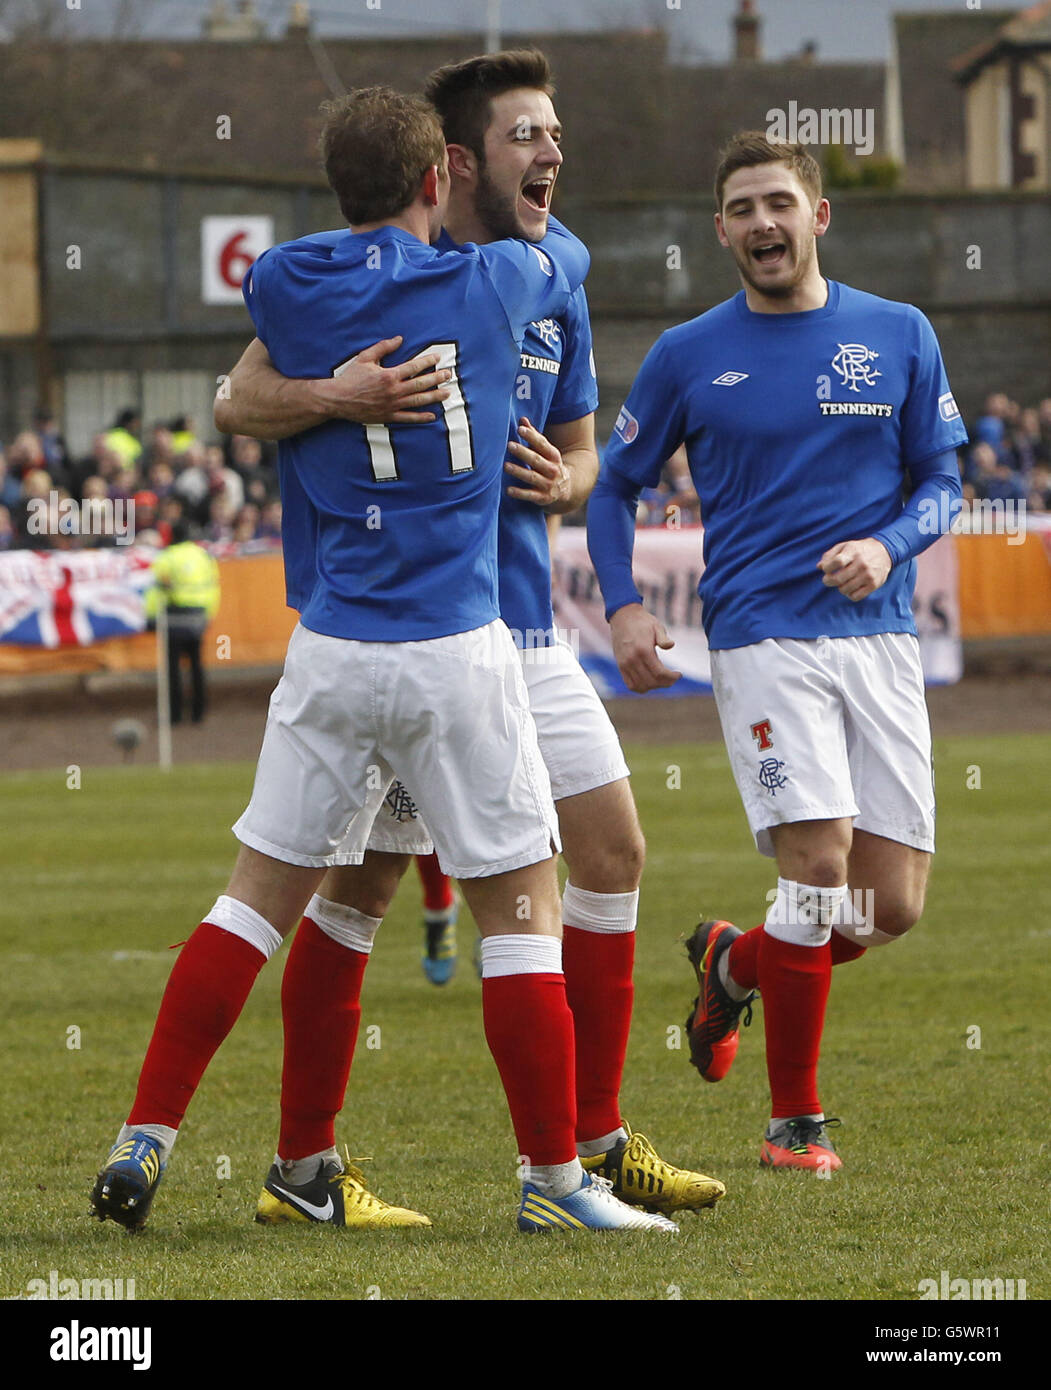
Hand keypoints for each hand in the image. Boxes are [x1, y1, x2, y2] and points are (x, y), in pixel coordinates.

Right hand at [314, 337, 451, 423]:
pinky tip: (432, 415)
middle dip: (437, 378)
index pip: (414, 367)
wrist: (338, 399)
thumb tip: (399, 339)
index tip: (438, 358)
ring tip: (447, 393)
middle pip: (421, 384)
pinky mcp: (388, 417)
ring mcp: (392, 405)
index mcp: (389, 375)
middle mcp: (394, 391)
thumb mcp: (365, 357)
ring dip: (434, 397)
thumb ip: (383, 347)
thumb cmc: (351, 377)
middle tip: (448, 375)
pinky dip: (421, 417)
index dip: (428, 362)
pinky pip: (408, 418)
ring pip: (418, 401)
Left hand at [504, 417, 570, 507]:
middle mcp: (552, 470)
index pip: (542, 444)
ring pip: (532, 477)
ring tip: (506, 466)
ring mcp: (548, 484)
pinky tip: (508, 489)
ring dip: (519, 471)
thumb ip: (534, 436)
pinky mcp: (542, 498)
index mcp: (553, 455)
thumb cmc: (549, 464)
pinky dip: (519, 493)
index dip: (532, 436)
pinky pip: (530, 495)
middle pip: (536, 460)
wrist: (567, 489)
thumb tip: (522, 419)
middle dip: (523, 453)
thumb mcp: (546, 451)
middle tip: (509, 445)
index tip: (520, 429)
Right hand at [610, 603, 681, 692]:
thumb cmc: (643, 622)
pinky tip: (651, 682)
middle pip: (652, 681)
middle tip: (673, 678)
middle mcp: (632, 660)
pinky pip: (631, 684)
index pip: (659, 673)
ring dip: (655, 686)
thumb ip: (663, 638)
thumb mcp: (657, 626)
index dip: (671, 677)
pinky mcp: (621, 666)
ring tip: (663, 680)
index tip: (679, 674)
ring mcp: (624, 664)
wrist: (622, 616)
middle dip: (666, 683)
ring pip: (641, 686)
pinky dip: (642, 688)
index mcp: (643, 650)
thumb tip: (671, 645)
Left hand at [817, 538, 891, 600]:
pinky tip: (850, 588)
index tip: (826, 569)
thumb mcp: (845, 546)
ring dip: (839, 587)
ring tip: (842, 582)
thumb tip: (819, 566)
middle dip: (828, 581)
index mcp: (853, 552)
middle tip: (828, 580)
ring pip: (845, 589)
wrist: (884, 551)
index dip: (827, 568)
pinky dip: (849, 594)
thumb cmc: (860, 549)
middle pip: (838, 579)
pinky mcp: (873, 585)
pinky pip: (855, 596)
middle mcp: (861, 564)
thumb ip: (830, 555)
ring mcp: (868, 575)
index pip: (836, 562)